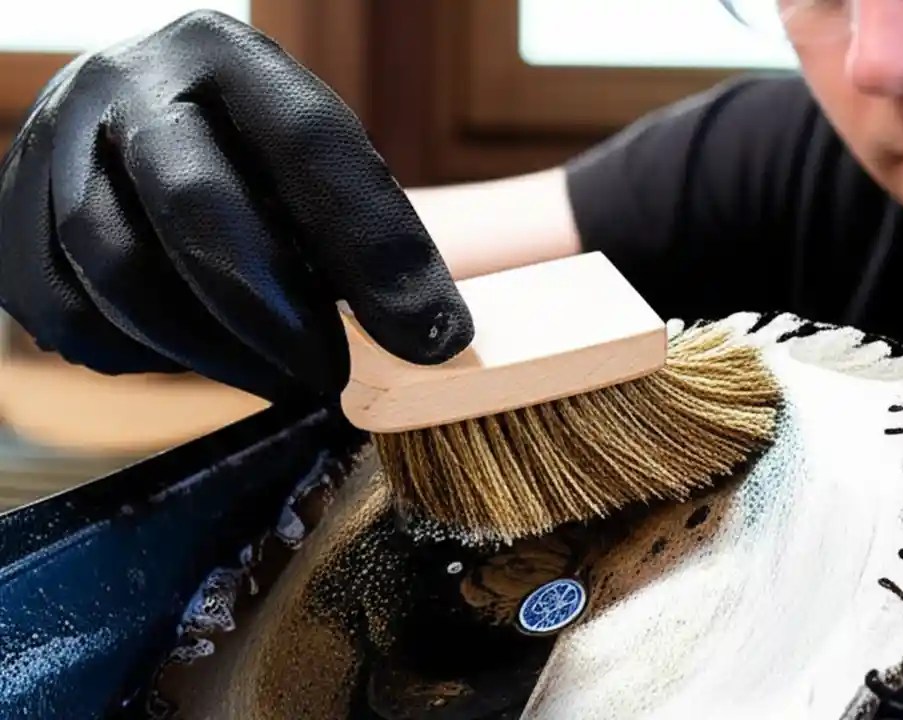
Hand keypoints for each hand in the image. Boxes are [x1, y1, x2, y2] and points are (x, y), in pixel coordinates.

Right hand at [0, 10, 471, 402]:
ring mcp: (53, 146)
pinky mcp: (10, 217)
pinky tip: (197, 356)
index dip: (377, 252)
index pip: (309, 145)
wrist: (125, 123)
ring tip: (277, 377)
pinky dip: (143, 356)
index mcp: (226, 55)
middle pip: (197, 207)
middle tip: (332, 376)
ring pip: (119, 271)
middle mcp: (127, 83)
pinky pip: (68, 314)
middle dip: (278, 314)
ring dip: (211, 351)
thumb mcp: (309, 160)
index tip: (432, 336)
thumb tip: (431, 337)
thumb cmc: (247, 156)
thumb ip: (360, 227)